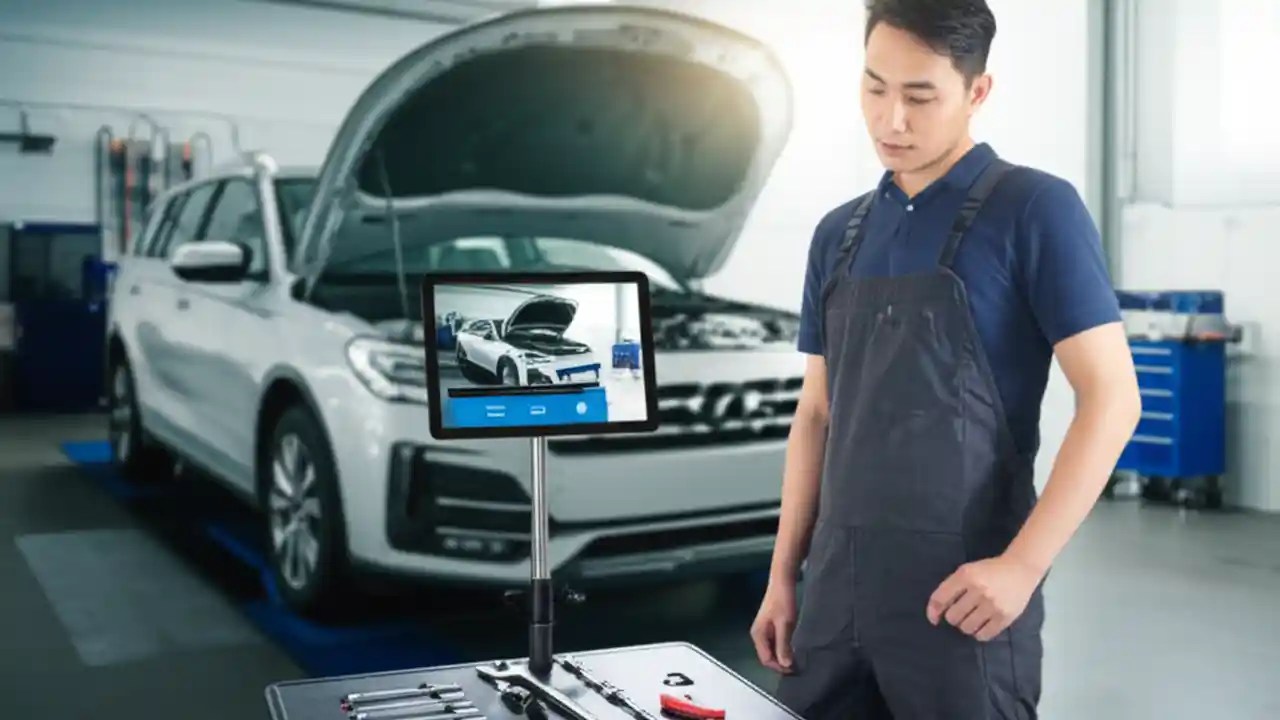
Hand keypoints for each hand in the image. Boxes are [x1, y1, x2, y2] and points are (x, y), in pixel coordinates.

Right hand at [750, 579, 797, 673]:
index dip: (779, 667)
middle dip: (780, 663)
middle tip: (797, 666)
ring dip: (782, 656)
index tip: (795, 669)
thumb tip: (785, 664)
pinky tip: (792, 648)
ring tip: (796, 659)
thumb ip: (783, 645)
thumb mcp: (785, 624)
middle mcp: (758, 635)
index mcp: (758, 635)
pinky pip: (774, 643)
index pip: (766, 659)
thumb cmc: (783, 601)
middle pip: (767, 656)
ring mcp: (763, 631)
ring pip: (771, 650)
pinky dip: (782, 648)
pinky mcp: (769, 627)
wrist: (782, 582)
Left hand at [926, 553, 1043, 641]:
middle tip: (962, 612)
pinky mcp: (1005, 617)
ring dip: (966, 626)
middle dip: (953, 617)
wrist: (1021, 570)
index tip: (934, 619)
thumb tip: (934, 614)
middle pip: (953, 617)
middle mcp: (979, 590)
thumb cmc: (989, 571)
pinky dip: (979, 633)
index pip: (940, 598)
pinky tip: (982, 625)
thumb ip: (950, 588)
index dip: (933, 611)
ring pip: (966, 628)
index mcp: (966, 575)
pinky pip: (983, 635)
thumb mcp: (967, 571)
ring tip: (973, 618)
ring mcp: (992, 605)